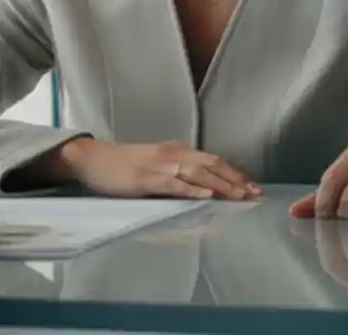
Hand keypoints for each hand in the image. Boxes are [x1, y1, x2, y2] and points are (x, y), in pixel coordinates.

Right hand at [59, 138, 262, 200]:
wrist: (92, 158)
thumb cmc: (123, 164)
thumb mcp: (156, 162)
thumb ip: (177, 171)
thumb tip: (202, 186)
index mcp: (176, 150)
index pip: (212, 160)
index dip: (234, 172)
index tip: (252, 185)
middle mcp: (172, 154)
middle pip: (211, 165)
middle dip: (235, 180)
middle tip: (255, 193)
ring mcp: (159, 166)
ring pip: (197, 174)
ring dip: (220, 185)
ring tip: (239, 195)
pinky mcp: (145, 179)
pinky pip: (172, 184)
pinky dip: (190, 190)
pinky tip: (205, 196)